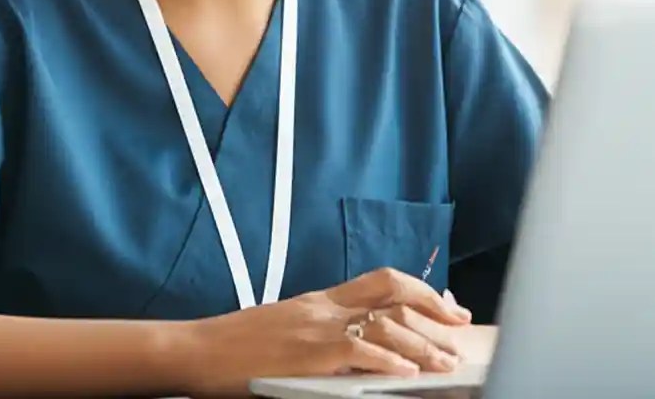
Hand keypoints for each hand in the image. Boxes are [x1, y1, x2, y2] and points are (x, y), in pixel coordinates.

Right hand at [185, 268, 472, 396]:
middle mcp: (324, 308)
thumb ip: (322, 332)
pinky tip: (408, 373)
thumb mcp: (285, 328)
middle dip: (434, 315)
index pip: (382, 281)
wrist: (195, 351)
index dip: (422, 292)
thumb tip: (359, 347)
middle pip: (393, 297)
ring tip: (446, 363)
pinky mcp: (307, 356)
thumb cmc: (234, 347)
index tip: (447, 308)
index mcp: (320, 300)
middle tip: (458, 334)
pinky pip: (357, 352)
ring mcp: (316, 330)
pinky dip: (388, 362)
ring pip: (385, 326)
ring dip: (422, 345)